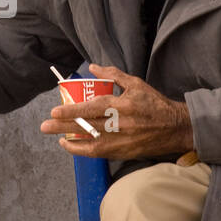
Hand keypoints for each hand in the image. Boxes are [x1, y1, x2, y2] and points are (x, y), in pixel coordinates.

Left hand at [39, 63, 193, 159]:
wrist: (175, 128)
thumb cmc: (154, 103)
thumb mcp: (136, 83)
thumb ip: (112, 75)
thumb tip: (92, 67)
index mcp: (122, 104)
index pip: (93, 108)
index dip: (73, 110)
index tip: (55, 111)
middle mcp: (120, 124)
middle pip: (87, 126)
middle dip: (63, 127)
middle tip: (45, 126)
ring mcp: (121, 140)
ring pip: (90, 142)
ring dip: (70, 140)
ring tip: (56, 137)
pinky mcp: (123, 152)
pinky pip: (98, 153)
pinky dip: (82, 150)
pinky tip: (71, 145)